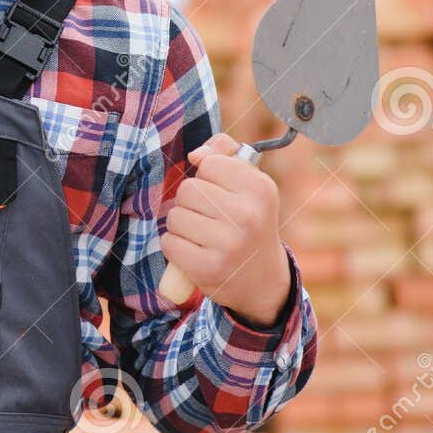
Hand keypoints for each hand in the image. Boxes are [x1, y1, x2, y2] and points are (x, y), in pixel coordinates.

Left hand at [158, 133, 292, 325]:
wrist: (263, 278)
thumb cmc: (249, 220)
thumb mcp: (250, 183)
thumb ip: (224, 154)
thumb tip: (196, 155)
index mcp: (260, 189)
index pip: (209, 163)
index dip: (208, 177)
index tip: (222, 192)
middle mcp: (247, 215)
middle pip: (188, 189)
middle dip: (191, 201)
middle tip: (210, 216)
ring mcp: (228, 244)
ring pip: (175, 216)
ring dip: (182, 224)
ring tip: (204, 235)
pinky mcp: (208, 268)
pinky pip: (169, 242)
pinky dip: (175, 246)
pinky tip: (195, 251)